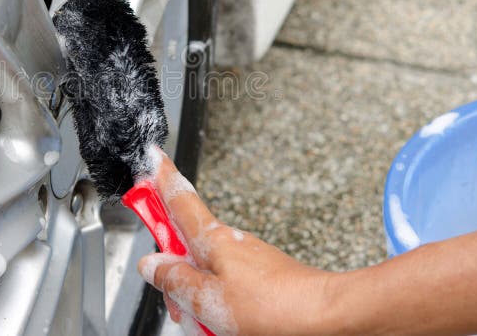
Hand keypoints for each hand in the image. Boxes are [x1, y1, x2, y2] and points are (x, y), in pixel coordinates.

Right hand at [137, 154, 333, 335]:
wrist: (326, 316)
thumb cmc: (274, 305)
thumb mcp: (209, 299)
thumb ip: (175, 281)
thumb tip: (151, 266)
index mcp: (213, 240)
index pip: (179, 199)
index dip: (161, 178)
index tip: (150, 158)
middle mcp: (229, 243)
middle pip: (186, 248)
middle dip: (174, 277)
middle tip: (177, 304)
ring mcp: (245, 260)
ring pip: (205, 274)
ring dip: (198, 298)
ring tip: (210, 324)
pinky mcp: (259, 278)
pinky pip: (226, 287)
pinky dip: (220, 305)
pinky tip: (228, 325)